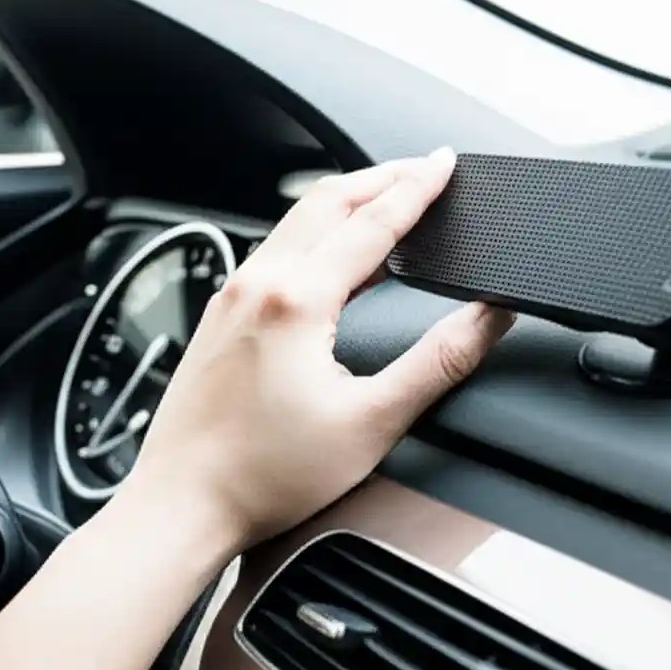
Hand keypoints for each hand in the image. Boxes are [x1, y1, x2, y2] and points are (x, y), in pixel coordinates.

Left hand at [118, 147, 514, 550]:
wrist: (182, 506)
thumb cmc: (263, 476)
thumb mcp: (372, 422)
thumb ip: (439, 362)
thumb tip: (489, 319)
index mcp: (295, 299)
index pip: (373, 222)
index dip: (419, 188)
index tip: (448, 163)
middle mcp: (256, 284)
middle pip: (328, 201)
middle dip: (383, 178)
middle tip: (427, 170)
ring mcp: (230, 297)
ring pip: (296, 221)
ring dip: (347, 201)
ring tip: (388, 199)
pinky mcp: (219, 317)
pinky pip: (273, 250)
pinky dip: (315, 233)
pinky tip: (332, 253)